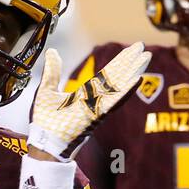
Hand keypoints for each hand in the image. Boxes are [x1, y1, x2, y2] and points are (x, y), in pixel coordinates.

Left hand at [27, 43, 150, 159]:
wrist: (43, 141)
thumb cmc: (46, 122)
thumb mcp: (47, 90)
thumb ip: (53, 71)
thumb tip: (52, 51)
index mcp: (87, 94)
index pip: (106, 75)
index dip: (119, 61)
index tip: (130, 50)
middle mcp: (96, 100)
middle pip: (117, 77)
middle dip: (129, 62)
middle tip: (142, 47)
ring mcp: (98, 107)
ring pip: (119, 86)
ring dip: (133, 71)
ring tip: (145, 57)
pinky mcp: (97, 115)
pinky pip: (114, 101)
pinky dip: (126, 90)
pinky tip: (138, 78)